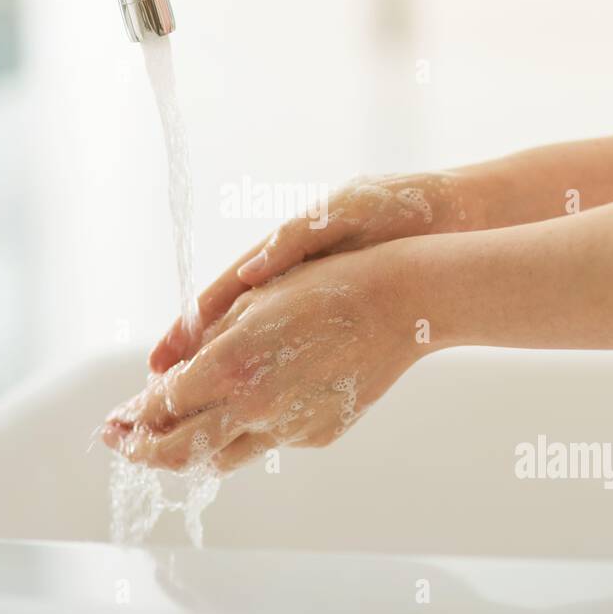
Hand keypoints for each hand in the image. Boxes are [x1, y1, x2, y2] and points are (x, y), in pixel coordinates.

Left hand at [104, 243, 420, 473]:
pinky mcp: (316, 435)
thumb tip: (161, 374)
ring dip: (189, 452)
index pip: (160, 406)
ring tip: (169, 442)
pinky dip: (245, 431)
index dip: (132, 417)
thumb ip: (200, 342)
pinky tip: (241, 413)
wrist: (398, 303)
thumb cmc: (322, 286)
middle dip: (143, 453)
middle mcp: (255, 406)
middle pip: (180, 451)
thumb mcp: (251, 301)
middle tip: (123, 447)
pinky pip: (267, 441)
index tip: (115, 422)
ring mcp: (289, 427)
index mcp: (230, 365)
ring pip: (223, 458)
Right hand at [148, 170, 479, 372]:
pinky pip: (300, 349)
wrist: (454, 217)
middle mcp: (290, 278)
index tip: (160, 360)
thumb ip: (299, 238)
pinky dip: (276, 375)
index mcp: (285, 249)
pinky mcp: (342, 313)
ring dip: (228, 372)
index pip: (226, 293)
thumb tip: (253, 268)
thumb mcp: (347, 210)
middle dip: (195, 359)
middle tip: (158, 394)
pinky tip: (259, 401)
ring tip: (194, 407)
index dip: (190, 326)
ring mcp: (314, 298)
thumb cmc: (400, 206)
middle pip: (232, 324)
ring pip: (261, 342)